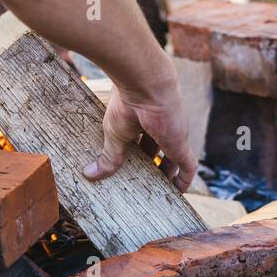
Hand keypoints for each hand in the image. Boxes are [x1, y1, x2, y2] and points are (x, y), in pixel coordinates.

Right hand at [83, 78, 197, 192]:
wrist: (144, 84)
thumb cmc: (126, 103)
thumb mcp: (114, 135)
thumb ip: (108, 156)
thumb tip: (89, 174)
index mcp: (140, 123)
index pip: (142, 143)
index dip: (138, 157)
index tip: (131, 171)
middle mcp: (158, 129)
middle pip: (158, 152)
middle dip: (153, 167)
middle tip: (145, 184)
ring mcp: (172, 136)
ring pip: (173, 160)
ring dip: (168, 175)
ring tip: (160, 192)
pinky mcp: (181, 144)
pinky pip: (187, 167)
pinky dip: (184, 180)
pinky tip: (178, 191)